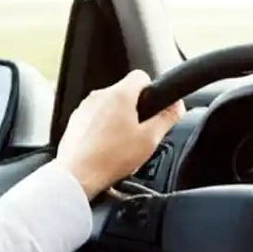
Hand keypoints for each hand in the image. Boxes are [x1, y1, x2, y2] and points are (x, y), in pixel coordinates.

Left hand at [55, 70, 183, 198]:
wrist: (77, 175)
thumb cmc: (111, 158)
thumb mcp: (150, 139)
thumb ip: (167, 118)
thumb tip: (177, 105)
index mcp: (120, 94)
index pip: (141, 76)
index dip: (151, 91)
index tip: (152, 109)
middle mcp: (100, 95)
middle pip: (125, 92)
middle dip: (135, 109)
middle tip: (140, 133)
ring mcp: (84, 107)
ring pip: (109, 106)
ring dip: (117, 119)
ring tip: (121, 144)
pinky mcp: (75, 121)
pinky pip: (94, 118)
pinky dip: (101, 129)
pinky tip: (106, 148)